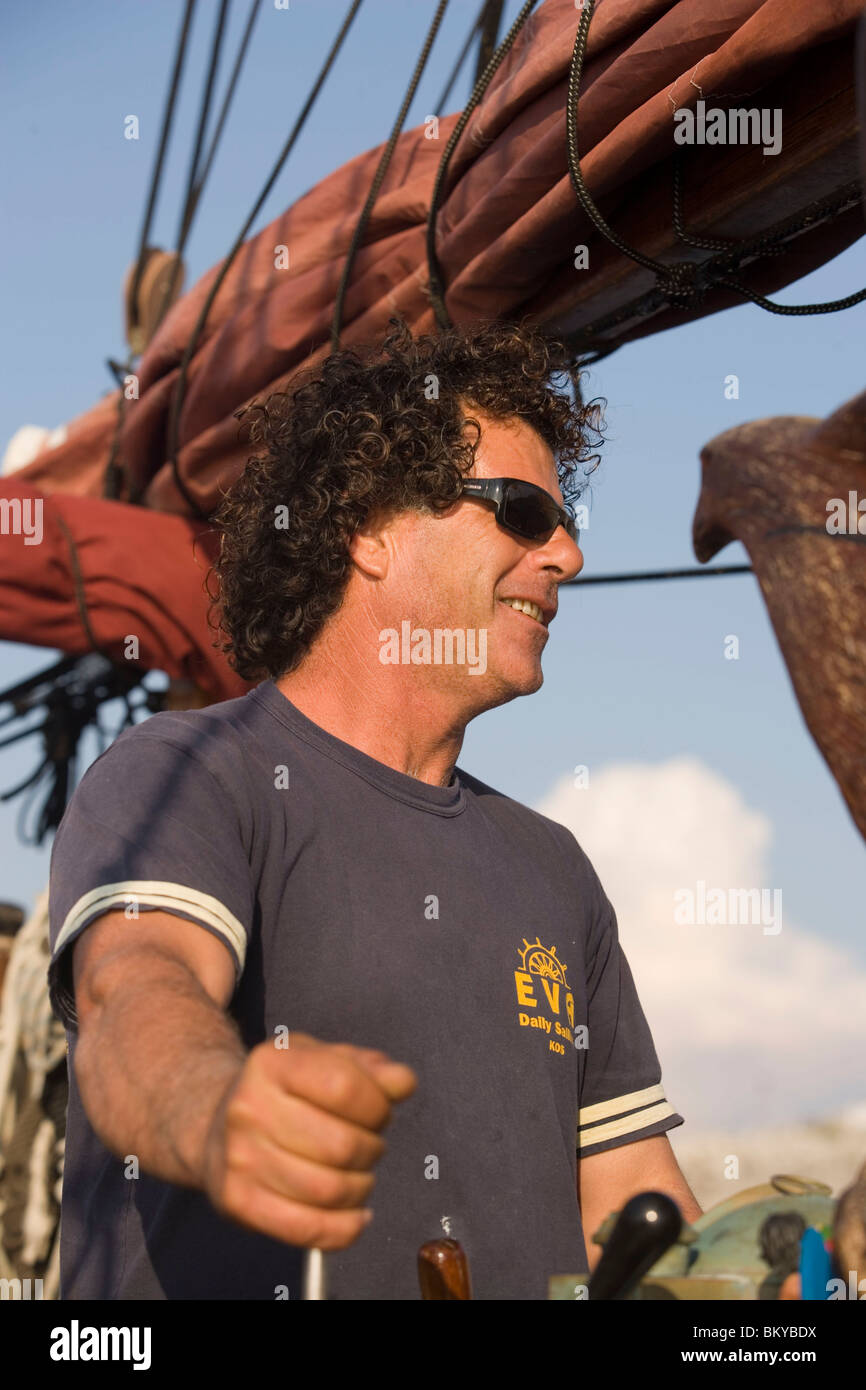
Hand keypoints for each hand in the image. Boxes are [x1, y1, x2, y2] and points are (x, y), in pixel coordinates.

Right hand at [202, 1032, 416, 1249]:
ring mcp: (240, 1158)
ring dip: (361, 1188)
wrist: (213, 1125)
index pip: (345, 1087)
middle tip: (369, 1147)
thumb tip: (403, 1083)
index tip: (379, 1113)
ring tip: (358, 1176)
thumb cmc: (283, 1091)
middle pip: (341, 1145)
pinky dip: (344, 1229)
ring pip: (328, 1190)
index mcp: (273, 1063)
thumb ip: (369, 1069)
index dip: (377, 1106)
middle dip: (372, 1150)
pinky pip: (307, 1229)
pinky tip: (356, 1216)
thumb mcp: (322, 1061)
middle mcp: (249, 1108)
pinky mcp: (238, 1202)